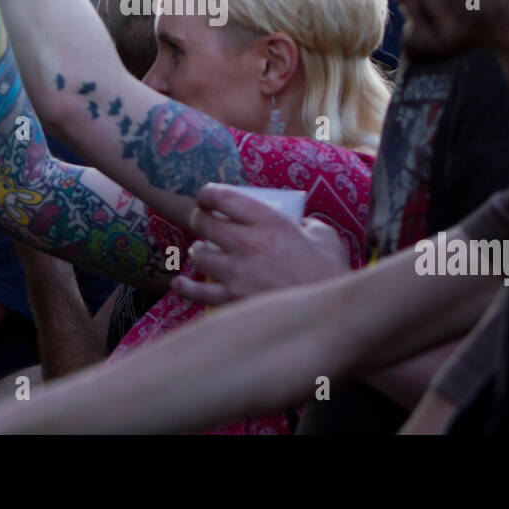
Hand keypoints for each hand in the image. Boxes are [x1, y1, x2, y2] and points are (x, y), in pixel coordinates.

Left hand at [170, 183, 353, 305]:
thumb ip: (306, 223)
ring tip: (202, 251)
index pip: (223, 197)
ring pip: (199, 256)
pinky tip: (179, 283)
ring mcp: (238, 274)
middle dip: (198, 219)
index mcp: (270, 222)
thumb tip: (298, 222)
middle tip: (201, 221)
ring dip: (198, 251)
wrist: (329, 314)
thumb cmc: (329, 273)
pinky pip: (198, 292)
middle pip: (204, 224)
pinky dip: (185, 286)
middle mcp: (249, 244)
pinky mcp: (233, 300)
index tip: (206, 197)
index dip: (207, 194)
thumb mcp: (323, 235)